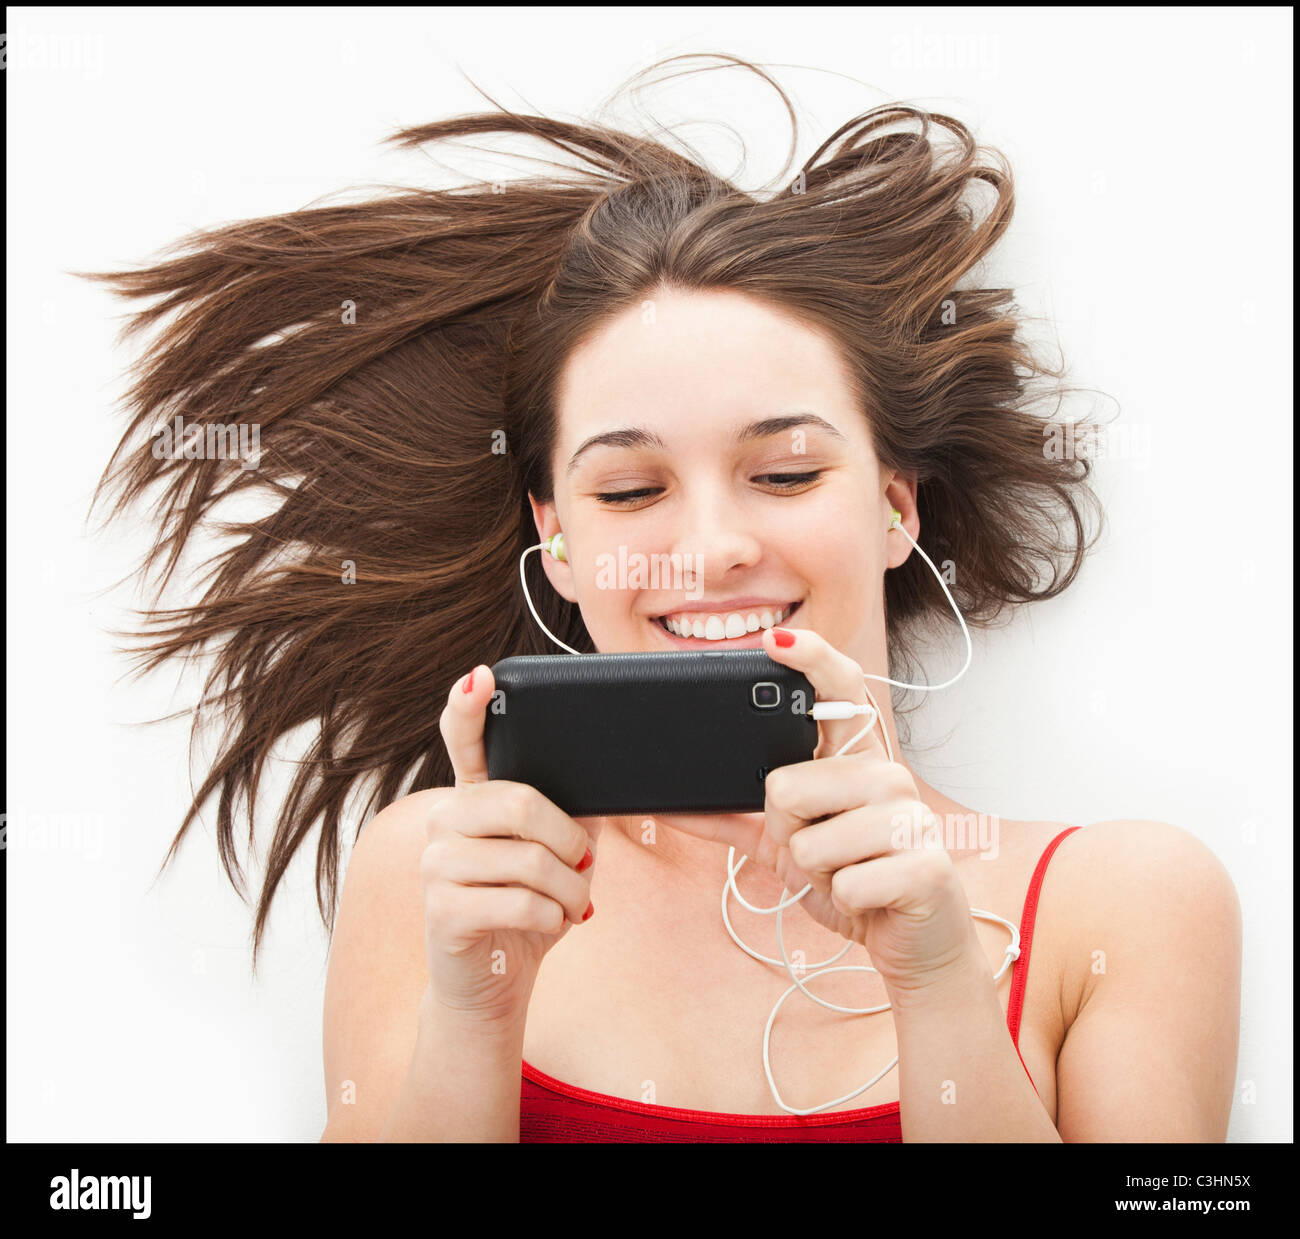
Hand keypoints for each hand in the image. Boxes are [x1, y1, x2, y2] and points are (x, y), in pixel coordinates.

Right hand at [413, 664, 599, 1028]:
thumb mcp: (558, 851)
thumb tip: (613, 774)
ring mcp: (436, 865)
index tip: (482, 676)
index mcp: (474, 797)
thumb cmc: (528, 906)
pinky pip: (522, 903)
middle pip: (521, 802)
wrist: (493, 982)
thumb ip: (571, 810)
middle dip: (571, 841)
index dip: (470, 707)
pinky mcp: (441, 911)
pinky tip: (553, 925)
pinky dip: (554, 918)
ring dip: (570, 891)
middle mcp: (445, 822)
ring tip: (571, 905)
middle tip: (583, 867)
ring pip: (530, 861)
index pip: (465, 740)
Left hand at [731, 626, 983, 994]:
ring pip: (809, 844)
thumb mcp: (783, 843)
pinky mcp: (925, 867)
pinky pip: (842, 884)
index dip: (809, 659)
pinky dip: (841, 901)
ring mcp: (911, 818)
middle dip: (784, 831)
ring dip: (814, 874)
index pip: (840, 688)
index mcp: (856, 757)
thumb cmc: (850, 875)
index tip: (775, 641)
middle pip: (786, 785)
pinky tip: (867, 898)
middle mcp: (887, 775)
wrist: (914, 940)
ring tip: (844, 873)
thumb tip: (666, 803)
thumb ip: (730, 817)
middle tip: (815, 847)